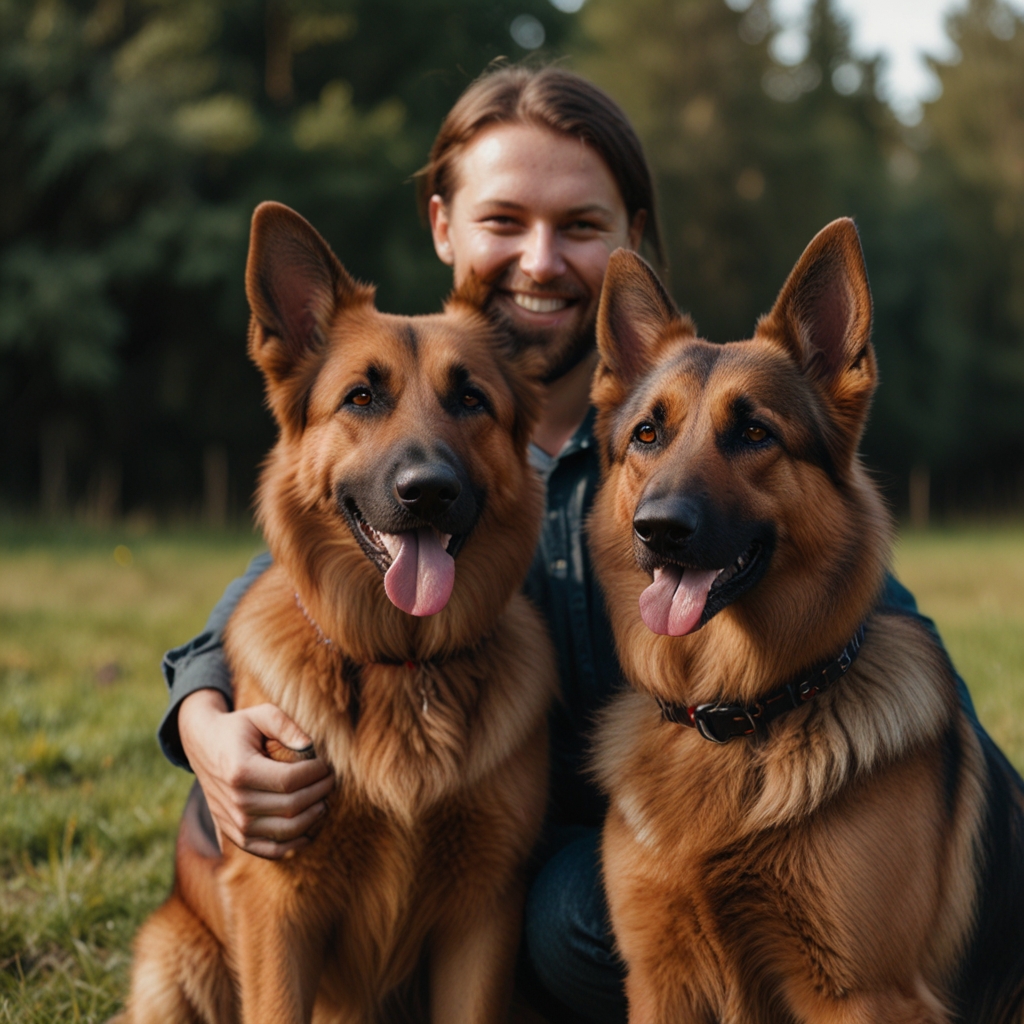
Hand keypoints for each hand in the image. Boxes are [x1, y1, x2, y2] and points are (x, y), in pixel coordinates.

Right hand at [177, 689, 333, 858]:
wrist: (203, 746)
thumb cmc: (238, 728)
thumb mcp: (261, 714)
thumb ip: (286, 726)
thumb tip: (311, 747)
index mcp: (241, 771)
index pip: (291, 780)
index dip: (316, 773)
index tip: (326, 765)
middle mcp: (236, 802)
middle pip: (292, 806)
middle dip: (320, 792)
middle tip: (331, 780)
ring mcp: (235, 823)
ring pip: (287, 831)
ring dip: (313, 817)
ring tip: (324, 799)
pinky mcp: (237, 835)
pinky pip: (271, 850)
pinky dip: (295, 844)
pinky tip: (310, 828)